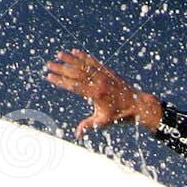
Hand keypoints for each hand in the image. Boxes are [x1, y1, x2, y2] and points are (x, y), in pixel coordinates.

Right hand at [44, 48, 162, 137]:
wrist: (137, 105)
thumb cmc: (120, 115)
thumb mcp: (103, 122)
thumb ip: (88, 125)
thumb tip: (77, 134)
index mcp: (95, 94)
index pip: (73, 86)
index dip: (60, 81)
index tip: (49, 77)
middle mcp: (98, 82)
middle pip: (76, 73)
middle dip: (61, 68)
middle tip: (48, 64)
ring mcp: (103, 75)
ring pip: (84, 65)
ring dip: (71, 59)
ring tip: (59, 54)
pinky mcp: (108, 71)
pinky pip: (94, 62)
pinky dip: (84, 56)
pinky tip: (75, 51)